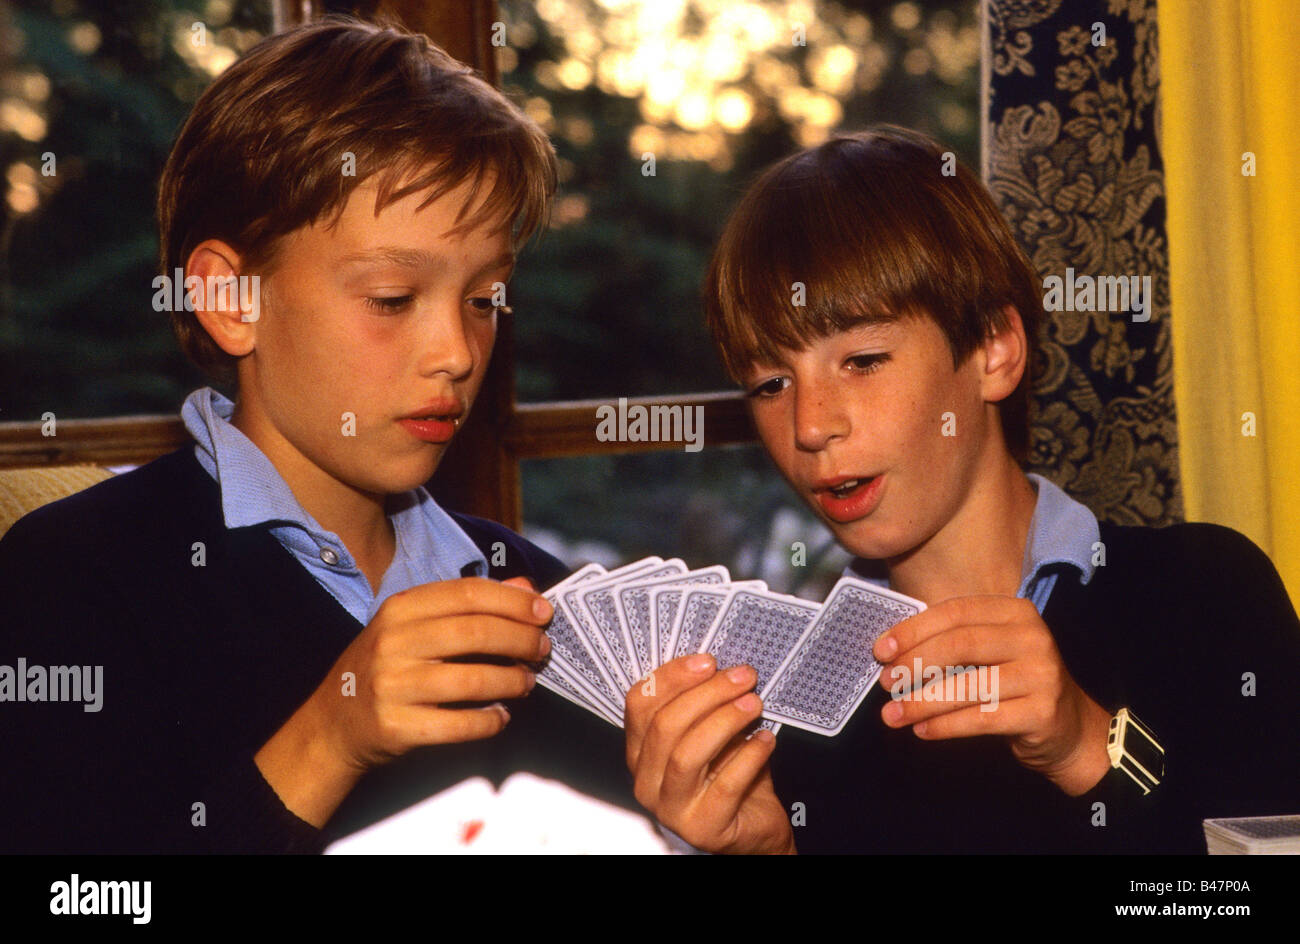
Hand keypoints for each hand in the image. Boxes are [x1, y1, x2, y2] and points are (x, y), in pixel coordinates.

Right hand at [256, 576, 551, 824]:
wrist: (334, 721)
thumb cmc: (387, 667)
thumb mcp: (416, 625)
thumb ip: (470, 605)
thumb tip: (526, 590)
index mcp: (400, 609)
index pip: (468, 594)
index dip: (513, 602)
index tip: (544, 612)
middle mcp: (393, 642)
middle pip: (474, 633)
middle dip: (520, 640)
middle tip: (542, 649)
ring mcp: (392, 686)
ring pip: (471, 681)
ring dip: (511, 681)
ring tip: (526, 682)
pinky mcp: (396, 726)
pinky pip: (457, 725)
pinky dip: (489, 722)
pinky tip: (501, 717)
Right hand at [625, 654, 794, 853]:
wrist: (754, 825)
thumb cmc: (730, 773)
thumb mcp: (710, 732)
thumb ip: (704, 705)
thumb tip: (722, 667)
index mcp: (639, 752)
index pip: (640, 704)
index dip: (672, 677)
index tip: (708, 661)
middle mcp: (646, 782)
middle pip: (665, 726)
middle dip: (707, 694)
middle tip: (743, 677)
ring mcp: (671, 809)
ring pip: (688, 754)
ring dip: (726, 720)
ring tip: (754, 704)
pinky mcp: (703, 828)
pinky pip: (725, 785)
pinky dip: (749, 756)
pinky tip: (766, 740)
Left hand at [872, 595, 1111, 795]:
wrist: (1067, 727)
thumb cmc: (1012, 683)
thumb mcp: (988, 651)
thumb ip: (949, 642)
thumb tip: (890, 651)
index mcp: (1015, 612)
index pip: (955, 612)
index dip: (913, 630)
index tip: (880, 650)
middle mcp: (1033, 637)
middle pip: (960, 645)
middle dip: (914, 664)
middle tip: (885, 683)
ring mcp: (1042, 674)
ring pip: (968, 685)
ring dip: (922, 702)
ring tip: (892, 714)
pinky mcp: (1042, 712)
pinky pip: (982, 718)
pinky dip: (945, 726)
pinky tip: (922, 730)